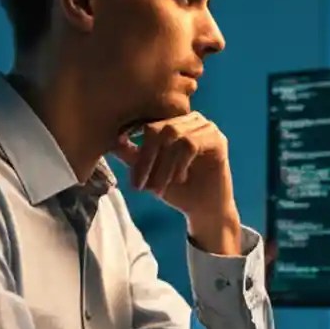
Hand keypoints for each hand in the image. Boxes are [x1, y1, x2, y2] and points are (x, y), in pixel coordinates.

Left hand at [112, 112, 240, 253]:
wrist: (204, 210)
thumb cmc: (176, 190)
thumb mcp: (148, 172)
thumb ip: (132, 155)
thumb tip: (112, 140)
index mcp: (173, 121)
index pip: (148, 123)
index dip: (136, 147)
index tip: (130, 174)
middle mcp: (190, 119)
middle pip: (159, 127)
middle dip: (147, 158)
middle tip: (140, 185)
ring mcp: (206, 126)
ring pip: (174, 134)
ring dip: (163, 165)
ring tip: (158, 188)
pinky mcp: (218, 139)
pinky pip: (191, 144)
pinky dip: (180, 164)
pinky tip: (180, 179)